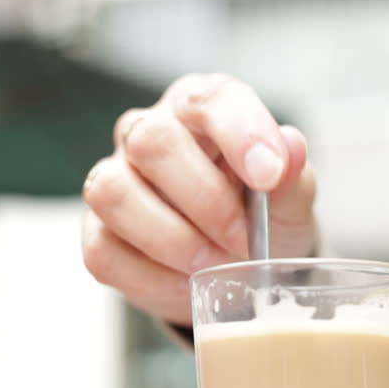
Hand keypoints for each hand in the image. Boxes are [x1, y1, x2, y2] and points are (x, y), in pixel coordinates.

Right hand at [81, 74, 316, 324]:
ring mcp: (114, 179)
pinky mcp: (96, 232)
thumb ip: (292, 175)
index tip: (270, 175)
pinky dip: (152, 278)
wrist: (238, 262)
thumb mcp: (290, 197)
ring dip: (171, 239)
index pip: (208, 100)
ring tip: (213, 266)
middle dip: (206, 200)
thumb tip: (290, 148)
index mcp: (199, 108)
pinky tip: (187, 287)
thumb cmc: (263, 214)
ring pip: (113, 193)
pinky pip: (104, 251)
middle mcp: (147, 132)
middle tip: (244, 240)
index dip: (239, 134)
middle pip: (151, 142)